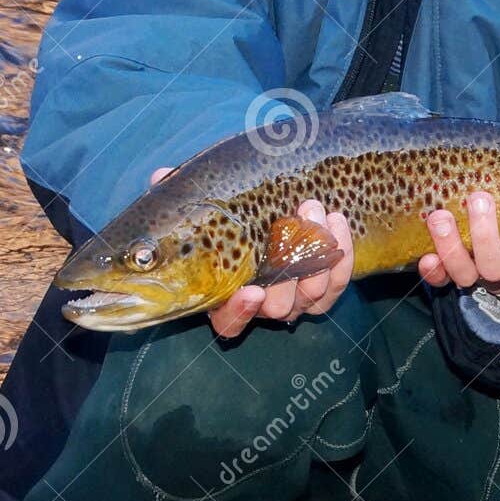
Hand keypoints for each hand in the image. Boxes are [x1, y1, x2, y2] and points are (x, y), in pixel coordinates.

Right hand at [149, 167, 354, 339]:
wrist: (285, 200)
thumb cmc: (235, 207)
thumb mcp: (207, 199)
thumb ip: (183, 195)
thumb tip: (159, 177)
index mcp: (228, 296)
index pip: (229, 322)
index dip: (239, 311)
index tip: (251, 289)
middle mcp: (265, 305)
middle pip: (278, 308)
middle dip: (288, 266)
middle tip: (292, 220)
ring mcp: (298, 298)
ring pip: (311, 296)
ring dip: (316, 253)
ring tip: (313, 209)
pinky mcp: (327, 286)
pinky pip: (339, 283)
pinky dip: (341, 254)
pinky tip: (336, 221)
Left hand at [417, 111, 499, 308]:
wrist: (489, 241)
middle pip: (494, 265)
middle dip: (484, 234)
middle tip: (477, 199)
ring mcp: (473, 274)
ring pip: (465, 273)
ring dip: (452, 248)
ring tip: (440, 217)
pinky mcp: (447, 275)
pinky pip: (439, 280)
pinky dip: (433, 272)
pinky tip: (425, 258)